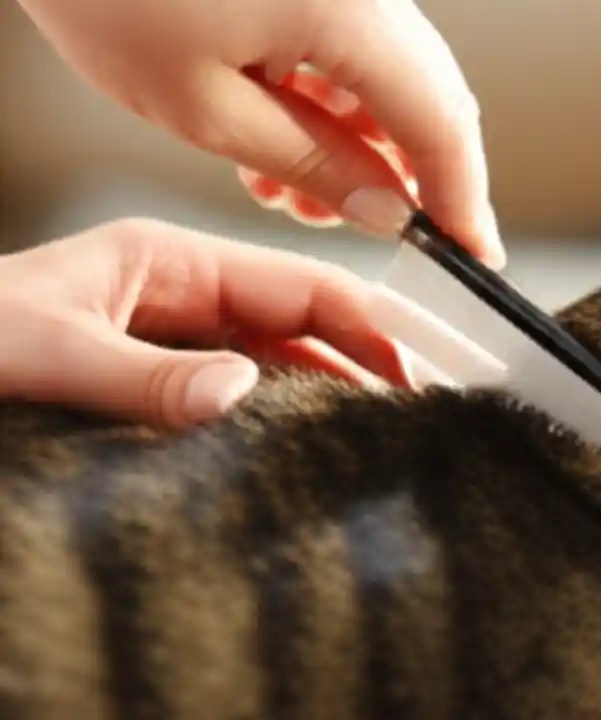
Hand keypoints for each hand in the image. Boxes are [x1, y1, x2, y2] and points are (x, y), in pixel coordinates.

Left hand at [0, 218, 411, 427]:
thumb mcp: (43, 352)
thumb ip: (143, 374)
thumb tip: (242, 392)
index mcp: (170, 262)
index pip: (299, 285)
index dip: (368, 321)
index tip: (419, 365)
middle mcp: (185, 299)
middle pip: (303, 325)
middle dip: (366, 362)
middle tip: (423, 410)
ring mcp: (178, 343)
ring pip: (281, 366)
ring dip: (331, 396)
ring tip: (384, 435)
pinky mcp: (164, 386)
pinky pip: (244, 401)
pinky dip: (284, 422)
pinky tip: (314, 449)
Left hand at [16, 0, 504, 267]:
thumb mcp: (204, 106)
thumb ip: (313, 165)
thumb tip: (387, 210)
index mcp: (351, 11)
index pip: (441, 123)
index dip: (462, 200)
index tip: (472, 254)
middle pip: (430, 95)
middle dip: (412, 174)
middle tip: (385, 232)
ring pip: (391, 73)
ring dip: (366, 141)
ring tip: (295, 191)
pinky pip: (355, 42)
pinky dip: (336, 97)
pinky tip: (284, 136)